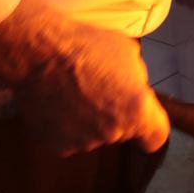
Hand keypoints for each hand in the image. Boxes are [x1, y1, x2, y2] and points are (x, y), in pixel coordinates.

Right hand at [0, 0, 170, 156]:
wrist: (38, 54)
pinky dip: (65, 125)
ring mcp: (83, 142)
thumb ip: (136, 78)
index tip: (141, 121)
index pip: (155, 137)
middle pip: (121, 132)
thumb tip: (134, 87)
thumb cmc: (83, 46)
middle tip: (96, 89)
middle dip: (113, 114)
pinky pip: (69, 138)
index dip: (150, 128)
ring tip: (73, 92)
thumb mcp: (126, 52)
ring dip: (88, 120)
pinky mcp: (57, 146)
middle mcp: (112, 132)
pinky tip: (58, 102)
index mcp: (135, 110)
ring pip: (93, 135)